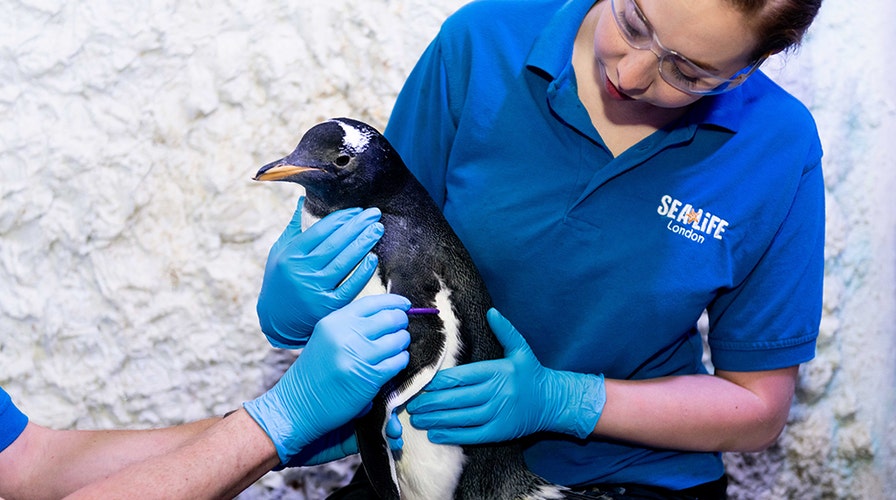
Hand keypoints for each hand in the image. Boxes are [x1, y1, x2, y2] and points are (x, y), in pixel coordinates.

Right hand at [244, 294, 410, 463]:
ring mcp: (357, 356)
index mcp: (334, 321)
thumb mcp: (326, 338)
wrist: (297, 405)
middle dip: (401, 322)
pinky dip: (401, 361)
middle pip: (389, 318)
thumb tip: (387, 312)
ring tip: (398, 347)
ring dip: (402, 343)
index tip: (405, 305)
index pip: (372, 302)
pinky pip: (397, 362)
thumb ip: (351, 324)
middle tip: (402, 328)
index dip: (394, 302)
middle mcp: (345, 335)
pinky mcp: (368, 378)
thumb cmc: (314, 372)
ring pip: (398, 340)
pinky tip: (395, 363)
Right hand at [257, 196, 383, 347]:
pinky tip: (373, 259)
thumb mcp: (279, 253)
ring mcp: (315, 290)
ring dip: (363, 244)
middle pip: (335, 244)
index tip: (357, 211)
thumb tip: (302, 200)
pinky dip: (362, 273)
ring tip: (377, 229)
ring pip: (344, 263)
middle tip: (374, 214)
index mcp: (291, 255)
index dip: (341, 219)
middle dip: (357, 226)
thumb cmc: (280, 280)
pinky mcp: (327, 308)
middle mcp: (302, 271)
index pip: (320, 231)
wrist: (275, 320)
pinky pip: (349, 287)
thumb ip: (293, 228)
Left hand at [406, 308, 604, 443]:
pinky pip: (471, 434)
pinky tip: (435, 434)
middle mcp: (496, 392)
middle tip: (410, 404)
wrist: (552, 401)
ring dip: (436, 419)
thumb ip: (505, 331)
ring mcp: (497, 414)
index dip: (438, 382)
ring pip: (460, 417)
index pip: (461, 377)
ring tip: (416, 419)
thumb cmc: (531, 373)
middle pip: (456, 398)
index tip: (420, 384)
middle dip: (430, 402)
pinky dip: (452, 435)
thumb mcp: (521, 350)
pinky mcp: (499, 431)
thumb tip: (492, 312)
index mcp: (496, 371)